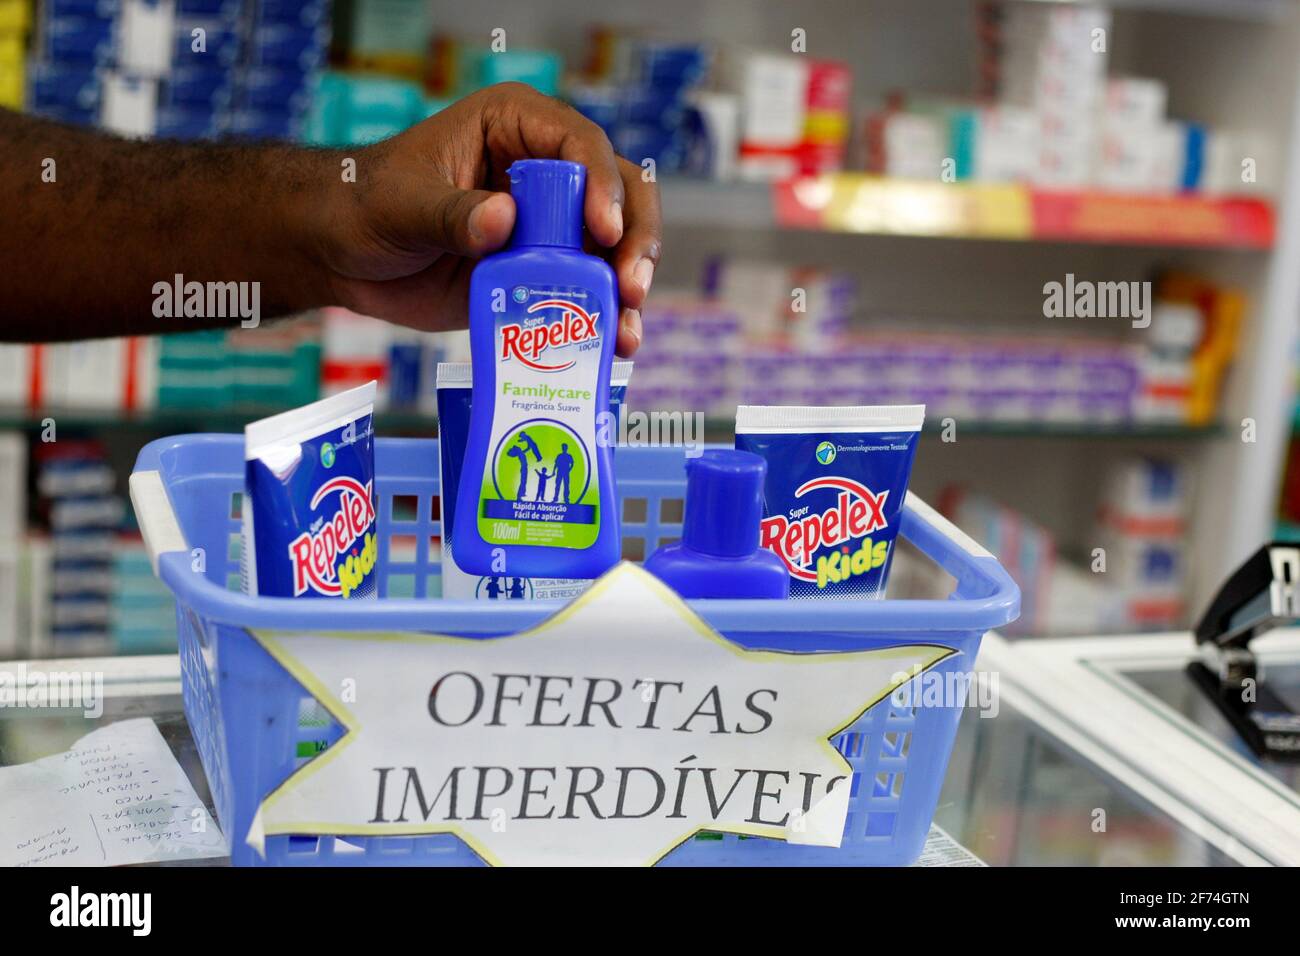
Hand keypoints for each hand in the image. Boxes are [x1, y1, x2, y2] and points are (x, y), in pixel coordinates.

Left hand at [312, 82, 661, 356]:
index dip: (602, 185)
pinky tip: (612, 346)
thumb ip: (452, 213)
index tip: (603, 232)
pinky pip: (587, 290)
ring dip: (628, 288)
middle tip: (629, 287)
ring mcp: (549, 224)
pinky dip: (603, 318)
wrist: (342, 255)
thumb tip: (504, 220)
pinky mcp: (543, 271)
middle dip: (635, 241)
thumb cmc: (364, 204)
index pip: (581, 145)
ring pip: (616, 247)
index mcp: (516, 127)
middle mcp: (546, 171)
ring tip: (625, 332)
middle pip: (622, 194)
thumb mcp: (402, 204)